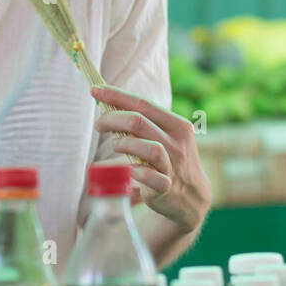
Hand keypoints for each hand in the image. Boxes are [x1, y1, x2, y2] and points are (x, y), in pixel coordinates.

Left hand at [90, 85, 211, 234]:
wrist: (191, 195)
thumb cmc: (169, 159)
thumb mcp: (164, 137)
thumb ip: (143, 123)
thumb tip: (110, 104)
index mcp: (177, 125)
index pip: (143, 104)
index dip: (117, 95)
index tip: (95, 90)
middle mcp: (177, 143)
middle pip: (139, 122)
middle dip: (112, 119)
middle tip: (99, 124)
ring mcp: (173, 166)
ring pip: (148, 148)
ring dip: (124, 144)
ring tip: (115, 146)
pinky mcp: (166, 187)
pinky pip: (150, 177)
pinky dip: (136, 172)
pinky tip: (129, 171)